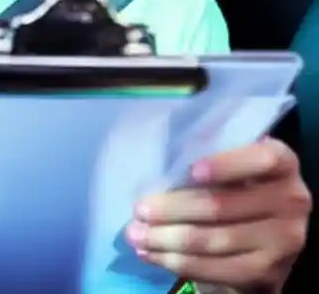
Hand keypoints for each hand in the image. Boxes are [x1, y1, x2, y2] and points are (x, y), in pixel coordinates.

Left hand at [128, 138, 310, 291]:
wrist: (261, 237)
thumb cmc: (232, 187)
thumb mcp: (228, 167)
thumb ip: (205, 160)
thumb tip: (154, 167)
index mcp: (282, 163)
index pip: (264, 159)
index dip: (229, 164)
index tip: (193, 170)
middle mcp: (292, 200)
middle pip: (224, 205)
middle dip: (173, 209)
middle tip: (139, 210)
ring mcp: (285, 239)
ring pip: (216, 239)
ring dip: (168, 238)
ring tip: (136, 234)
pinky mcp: (268, 270)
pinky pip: (217, 268)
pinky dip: (179, 261)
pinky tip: (152, 254)